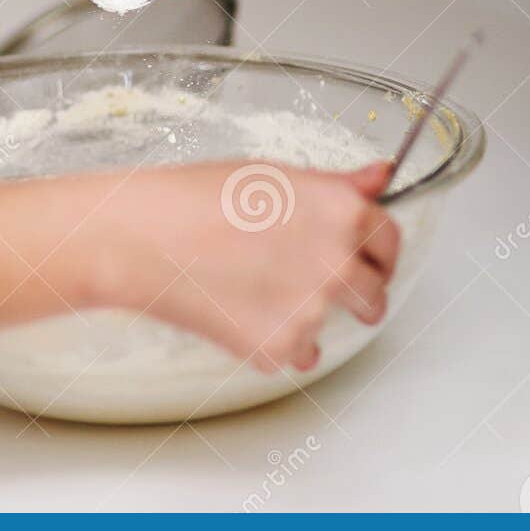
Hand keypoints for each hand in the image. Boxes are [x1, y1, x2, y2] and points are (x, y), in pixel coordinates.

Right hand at [95, 161, 400, 371]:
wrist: (139, 239)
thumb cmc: (191, 199)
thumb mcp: (271, 175)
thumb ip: (334, 186)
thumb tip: (379, 176)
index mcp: (343, 212)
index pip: (390, 241)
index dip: (376, 250)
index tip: (365, 257)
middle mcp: (340, 262)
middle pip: (375, 292)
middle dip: (353, 292)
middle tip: (308, 282)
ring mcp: (312, 310)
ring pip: (330, 326)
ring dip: (307, 316)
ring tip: (256, 292)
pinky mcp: (281, 347)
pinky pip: (295, 354)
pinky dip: (273, 342)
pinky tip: (238, 312)